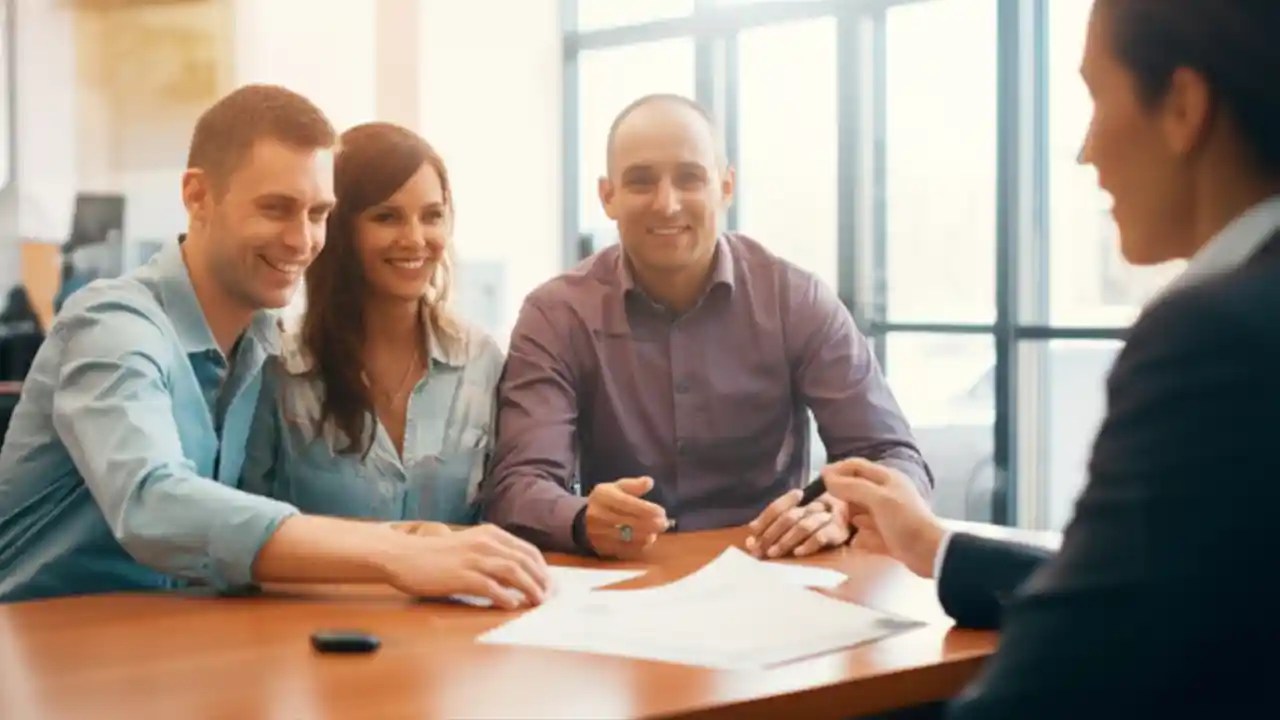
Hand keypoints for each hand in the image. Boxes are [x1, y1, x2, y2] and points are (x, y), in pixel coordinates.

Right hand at [378, 524, 550, 608]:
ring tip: (536, 601)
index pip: (527, 549)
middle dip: (540, 579)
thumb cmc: (434, 554)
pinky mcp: (462, 576)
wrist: (404, 556)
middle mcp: (485, 542)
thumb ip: (489, 553)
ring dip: (529, 588)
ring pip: (513, 572)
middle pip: (524, 560)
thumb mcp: (467, 545)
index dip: (541, 567)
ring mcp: (473, 558)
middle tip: (547, 596)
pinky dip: (505, 597)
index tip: (547, 582)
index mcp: (489, 533)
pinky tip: (511, 605)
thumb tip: (515, 572)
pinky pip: (491, 587)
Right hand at [582, 476, 671, 559]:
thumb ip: (633, 485)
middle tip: (664, 523)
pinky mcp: (604, 548)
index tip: (662, 512)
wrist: (583, 521)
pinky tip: (647, 539)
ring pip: (630, 537)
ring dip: (648, 535)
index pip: (629, 504)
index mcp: (603, 496)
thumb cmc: (605, 501)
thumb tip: (649, 482)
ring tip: (656, 531)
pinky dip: (640, 545)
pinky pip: (627, 550)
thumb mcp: (616, 487)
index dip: (648, 509)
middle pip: (631, 522)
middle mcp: (599, 515)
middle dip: (652, 524)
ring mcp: (600, 534)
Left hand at [746, 488, 850, 558]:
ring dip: (786, 540)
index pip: (780, 506)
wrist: (864, 516)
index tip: (752, 532)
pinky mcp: (841, 531)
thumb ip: (777, 528)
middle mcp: (815, 505)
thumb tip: (750, 540)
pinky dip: (809, 543)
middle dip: (771, 533)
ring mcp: (828, 516)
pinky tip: (799, 552)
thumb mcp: (802, 520)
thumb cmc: (825, 522)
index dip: (764, 518)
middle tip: (760, 549)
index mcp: (804, 500)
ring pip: (804, 525)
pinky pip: (823, 535)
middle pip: (789, 516)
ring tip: (774, 553)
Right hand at [821, 458, 943, 577]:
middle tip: (828, 508)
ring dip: (849, 517)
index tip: (819, 480)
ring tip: (841, 525)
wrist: (930, 553)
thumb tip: (827, 477)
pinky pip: (864, 531)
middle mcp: (884, 493)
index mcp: (886, 478)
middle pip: (854, 488)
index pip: (856, 466)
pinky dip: (859, 535)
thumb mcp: (878, 499)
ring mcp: (884, 514)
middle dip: (841, 497)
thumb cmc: (905, 521)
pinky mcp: (884, 533)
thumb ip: (851, 487)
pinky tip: (855, 542)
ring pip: (857, 511)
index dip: (837, 470)